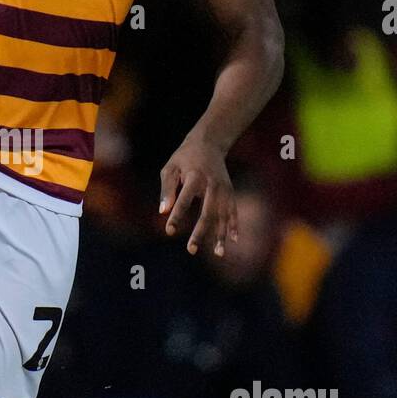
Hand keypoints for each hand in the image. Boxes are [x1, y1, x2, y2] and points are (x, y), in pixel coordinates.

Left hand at [159, 134, 236, 255]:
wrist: (209, 143)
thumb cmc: (184, 158)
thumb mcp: (170, 168)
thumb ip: (167, 189)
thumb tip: (163, 212)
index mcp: (195, 176)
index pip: (184, 199)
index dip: (176, 216)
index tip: (169, 231)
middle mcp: (212, 184)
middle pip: (208, 212)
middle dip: (200, 232)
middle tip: (191, 249)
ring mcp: (224, 189)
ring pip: (223, 215)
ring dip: (220, 235)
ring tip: (218, 254)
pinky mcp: (230, 192)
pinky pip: (233, 211)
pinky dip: (233, 225)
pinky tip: (233, 240)